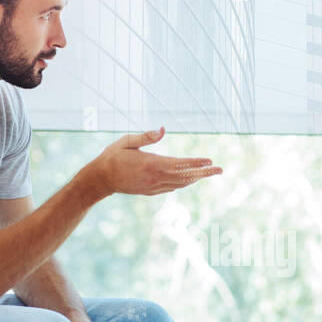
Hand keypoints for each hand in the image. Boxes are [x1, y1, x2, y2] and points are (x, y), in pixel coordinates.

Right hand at [86, 127, 222, 196]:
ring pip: (180, 184)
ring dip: (196, 178)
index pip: (180, 164)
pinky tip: (191, 179)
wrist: (101, 179)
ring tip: (209, 173)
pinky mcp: (151, 191)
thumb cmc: (113, 156)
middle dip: (204, 173)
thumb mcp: (127, 142)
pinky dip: (184, 183)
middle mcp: (155, 178)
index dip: (196, 163)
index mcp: (151, 164)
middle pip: (185, 176)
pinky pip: (172, 187)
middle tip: (220, 170)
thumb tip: (163, 129)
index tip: (210, 160)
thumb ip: (146, 137)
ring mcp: (153, 187)